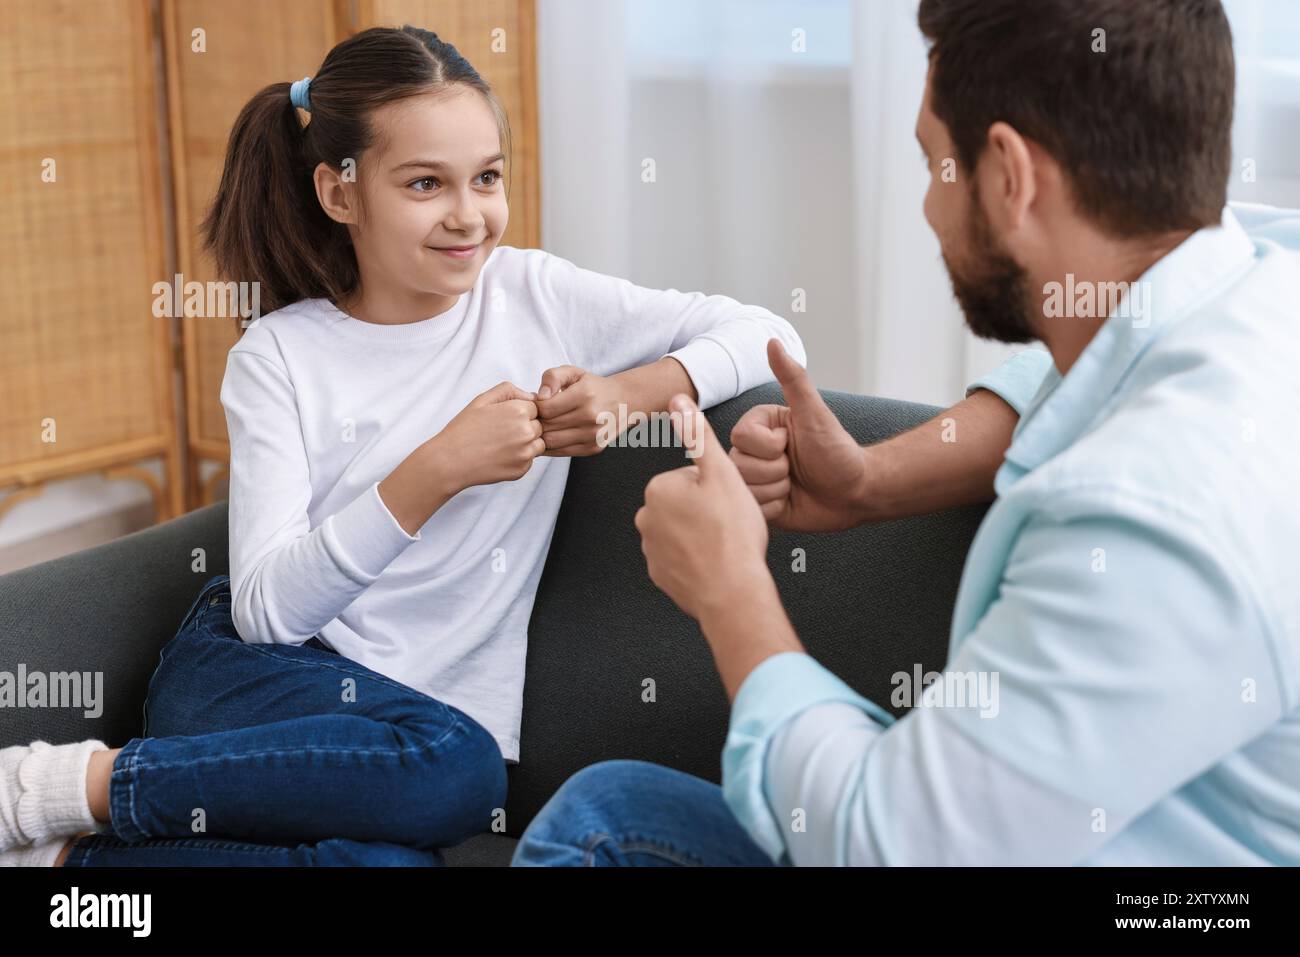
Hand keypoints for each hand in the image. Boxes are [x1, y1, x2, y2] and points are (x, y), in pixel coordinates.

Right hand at [432, 380, 545, 493]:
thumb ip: (509, 390)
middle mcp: (526, 432)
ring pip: (538, 444)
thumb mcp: (482, 400)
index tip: (502, 419)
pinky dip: (519, 459)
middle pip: (539, 426)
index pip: (536, 408)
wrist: (450, 461)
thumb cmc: (464, 429)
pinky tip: (499, 457)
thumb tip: (532, 396)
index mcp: (519, 411)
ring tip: (501, 445)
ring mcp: (525, 453)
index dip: (519, 412)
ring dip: (526, 444)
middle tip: (500, 433)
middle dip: (525, 427)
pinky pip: (529, 461)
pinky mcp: (522, 470)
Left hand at [534, 365, 619, 456]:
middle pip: (547, 426)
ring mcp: (593, 435)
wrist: (624, 402)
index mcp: (585, 395)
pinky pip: (561, 452)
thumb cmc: (593, 386)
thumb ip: (553, 377)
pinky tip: (551, 435)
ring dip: (541, 435)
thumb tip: (540, 396)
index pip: (546, 408)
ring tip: (542, 426)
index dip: (535, 406)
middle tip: (536, 416)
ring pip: (551, 442)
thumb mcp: (573, 372)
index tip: (538, 404)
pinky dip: (550, 446)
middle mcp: (591, 417)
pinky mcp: (593, 448)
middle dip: (536, 421)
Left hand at [634, 394, 770, 621]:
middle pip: (683, 503)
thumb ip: (697, 434)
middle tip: (728, 523)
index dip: (715, 487)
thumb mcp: (721, 473)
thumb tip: (677, 398)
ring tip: (723, 544)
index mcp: (658, 489)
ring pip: (682, 530)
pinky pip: (680, 557)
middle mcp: (646, 517)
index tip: (727, 503)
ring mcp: (651, 549)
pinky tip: (714, 562)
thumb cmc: (731, 533)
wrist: (732, 592)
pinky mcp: (660, 574)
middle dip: (705, 510)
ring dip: (701, 534)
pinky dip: (696, 558)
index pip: (690, 476)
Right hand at [728, 339, 871, 531]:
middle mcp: (753, 453)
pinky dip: (775, 508)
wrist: (855, 492)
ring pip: (745, 490)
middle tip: (796, 468)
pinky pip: (753, 511)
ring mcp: (755, 480)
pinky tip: (790, 501)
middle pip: (739, 465)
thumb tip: (773, 342)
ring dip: (776, 490)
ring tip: (794, 484)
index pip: (741, 437)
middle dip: (775, 470)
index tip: (791, 443)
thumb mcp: (815, 414)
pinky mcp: (760, 506)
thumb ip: (792, 378)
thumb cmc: (838, 451)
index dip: (769, 446)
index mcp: (760, 428)